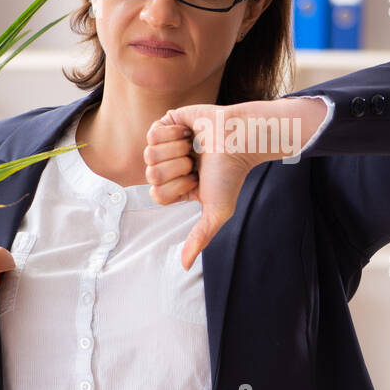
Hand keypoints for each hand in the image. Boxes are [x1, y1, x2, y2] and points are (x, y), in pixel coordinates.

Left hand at [145, 104, 259, 270]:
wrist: (240, 139)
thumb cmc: (231, 175)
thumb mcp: (217, 211)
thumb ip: (199, 238)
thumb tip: (185, 266)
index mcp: (176, 188)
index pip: (156, 194)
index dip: (176, 188)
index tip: (197, 180)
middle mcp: (168, 168)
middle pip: (150, 174)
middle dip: (177, 168)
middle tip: (196, 162)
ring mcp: (165, 145)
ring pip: (149, 154)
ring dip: (177, 150)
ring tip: (195, 147)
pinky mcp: (166, 122)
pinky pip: (152, 132)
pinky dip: (174, 134)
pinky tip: (189, 132)